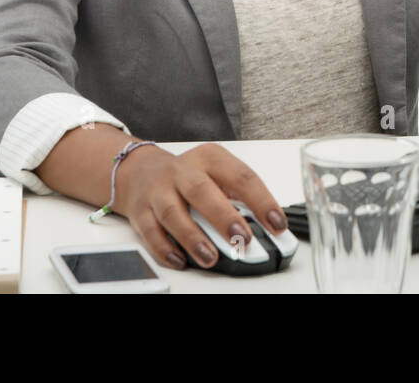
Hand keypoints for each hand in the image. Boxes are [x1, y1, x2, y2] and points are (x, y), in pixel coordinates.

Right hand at [113, 142, 287, 270]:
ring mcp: (159, 190)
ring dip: (193, 238)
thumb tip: (264, 226)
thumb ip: (237, 196)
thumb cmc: (189, 176)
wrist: (142, 171)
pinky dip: (165, 248)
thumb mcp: (216, 174)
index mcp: (210, 158)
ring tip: (211, 257)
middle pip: (202, 191)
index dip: (262, 201)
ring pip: (174, 213)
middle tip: (242, 238)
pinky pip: (151, 231)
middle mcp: (183, 171)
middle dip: (223, 217)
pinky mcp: (141, 211)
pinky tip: (180, 260)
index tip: (277, 224)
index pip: (241, 176)